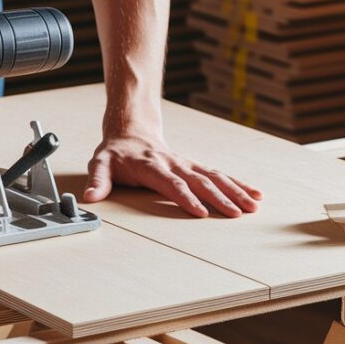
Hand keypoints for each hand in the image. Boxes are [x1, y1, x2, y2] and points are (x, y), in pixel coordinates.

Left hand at [83, 130, 261, 217]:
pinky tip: (255, 194)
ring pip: (215, 177)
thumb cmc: (115, 153)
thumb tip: (89, 198)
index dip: (185, 197)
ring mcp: (188, 164)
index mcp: (152, 165)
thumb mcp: (100, 163)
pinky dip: (239, 184)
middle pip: (200, 181)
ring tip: (253, 206)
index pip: (171, 183)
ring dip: (235, 191)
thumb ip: (98, 180)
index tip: (200, 212)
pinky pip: (220, 175)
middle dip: (220, 198)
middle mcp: (174, 163)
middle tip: (237, 213)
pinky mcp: (196, 166)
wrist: (130, 130)